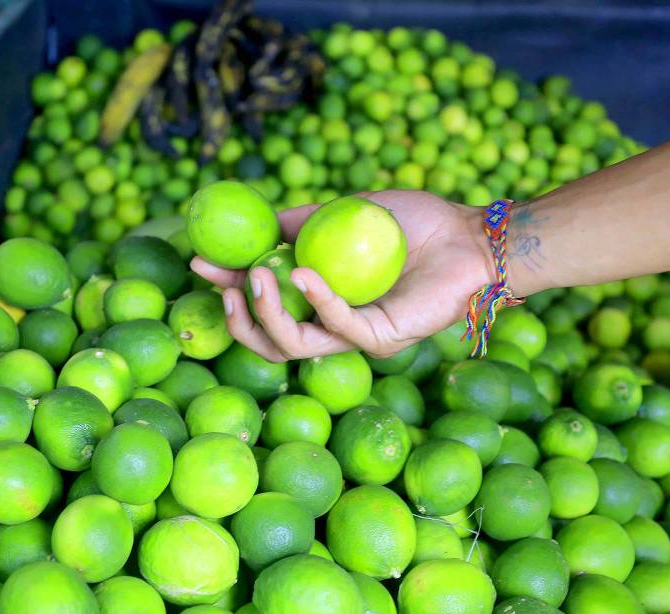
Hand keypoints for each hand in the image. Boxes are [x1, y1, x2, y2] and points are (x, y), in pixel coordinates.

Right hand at [190, 190, 496, 361]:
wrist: (470, 236)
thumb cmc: (414, 224)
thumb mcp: (346, 213)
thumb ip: (303, 221)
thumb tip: (257, 223)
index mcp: (321, 300)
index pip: (265, 306)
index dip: (227, 288)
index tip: (199, 261)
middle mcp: (333, 325)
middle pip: (269, 340)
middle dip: (236, 315)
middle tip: (218, 284)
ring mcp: (356, 336)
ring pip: (293, 344)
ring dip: (266, 314)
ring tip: (254, 278)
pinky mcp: (381, 339)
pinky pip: (338, 326)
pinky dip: (316, 299)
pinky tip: (301, 273)